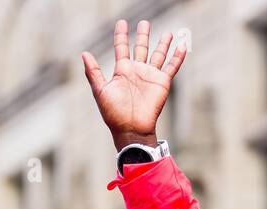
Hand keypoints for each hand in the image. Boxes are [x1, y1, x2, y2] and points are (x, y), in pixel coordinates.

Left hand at [81, 19, 185, 151]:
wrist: (131, 128)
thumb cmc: (113, 113)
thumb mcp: (100, 91)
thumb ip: (93, 72)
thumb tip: (84, 54)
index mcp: (122, 71)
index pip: (122, 48)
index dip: (121, 35)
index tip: (121, 23)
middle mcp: (137, 71)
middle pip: (141, 48)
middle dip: (143, 35)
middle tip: (144, 23)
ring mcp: (150, 76)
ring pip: (158, 55)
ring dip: (162, 44)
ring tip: (167, 33)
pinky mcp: (162, 83)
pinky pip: (172, 67)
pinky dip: (177, 57)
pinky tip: (182, 46)